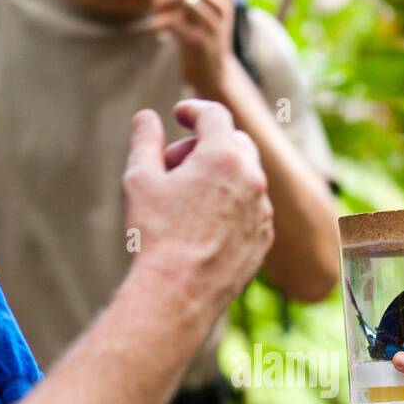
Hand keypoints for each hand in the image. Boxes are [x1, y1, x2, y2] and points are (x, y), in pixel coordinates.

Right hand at [122, 100, 272, 311]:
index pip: (214, 115)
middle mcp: (252, 179)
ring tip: (187, 197)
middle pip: (234, 143)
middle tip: (175, 164)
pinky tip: (204, 223)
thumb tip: (147, 117)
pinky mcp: (264, 238)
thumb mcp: (139, 180)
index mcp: (223, 156)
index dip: (194, 110)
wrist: (180, 293)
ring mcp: (262, 210)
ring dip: (220, 175)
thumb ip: (145, 141)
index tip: (180, 114)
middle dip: (206, 144)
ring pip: (246, 177)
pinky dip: (233, 204)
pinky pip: (252, 209)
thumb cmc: (156, 235)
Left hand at [150, 0, 235, 95]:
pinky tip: (155, 27)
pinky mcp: (200, 42)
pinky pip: (173, 20)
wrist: (213, 74)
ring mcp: (214, 24)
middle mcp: (223, 5)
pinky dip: (158, 21)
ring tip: (155, 12)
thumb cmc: (203, 36)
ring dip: (160, 0)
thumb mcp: (206, 6)